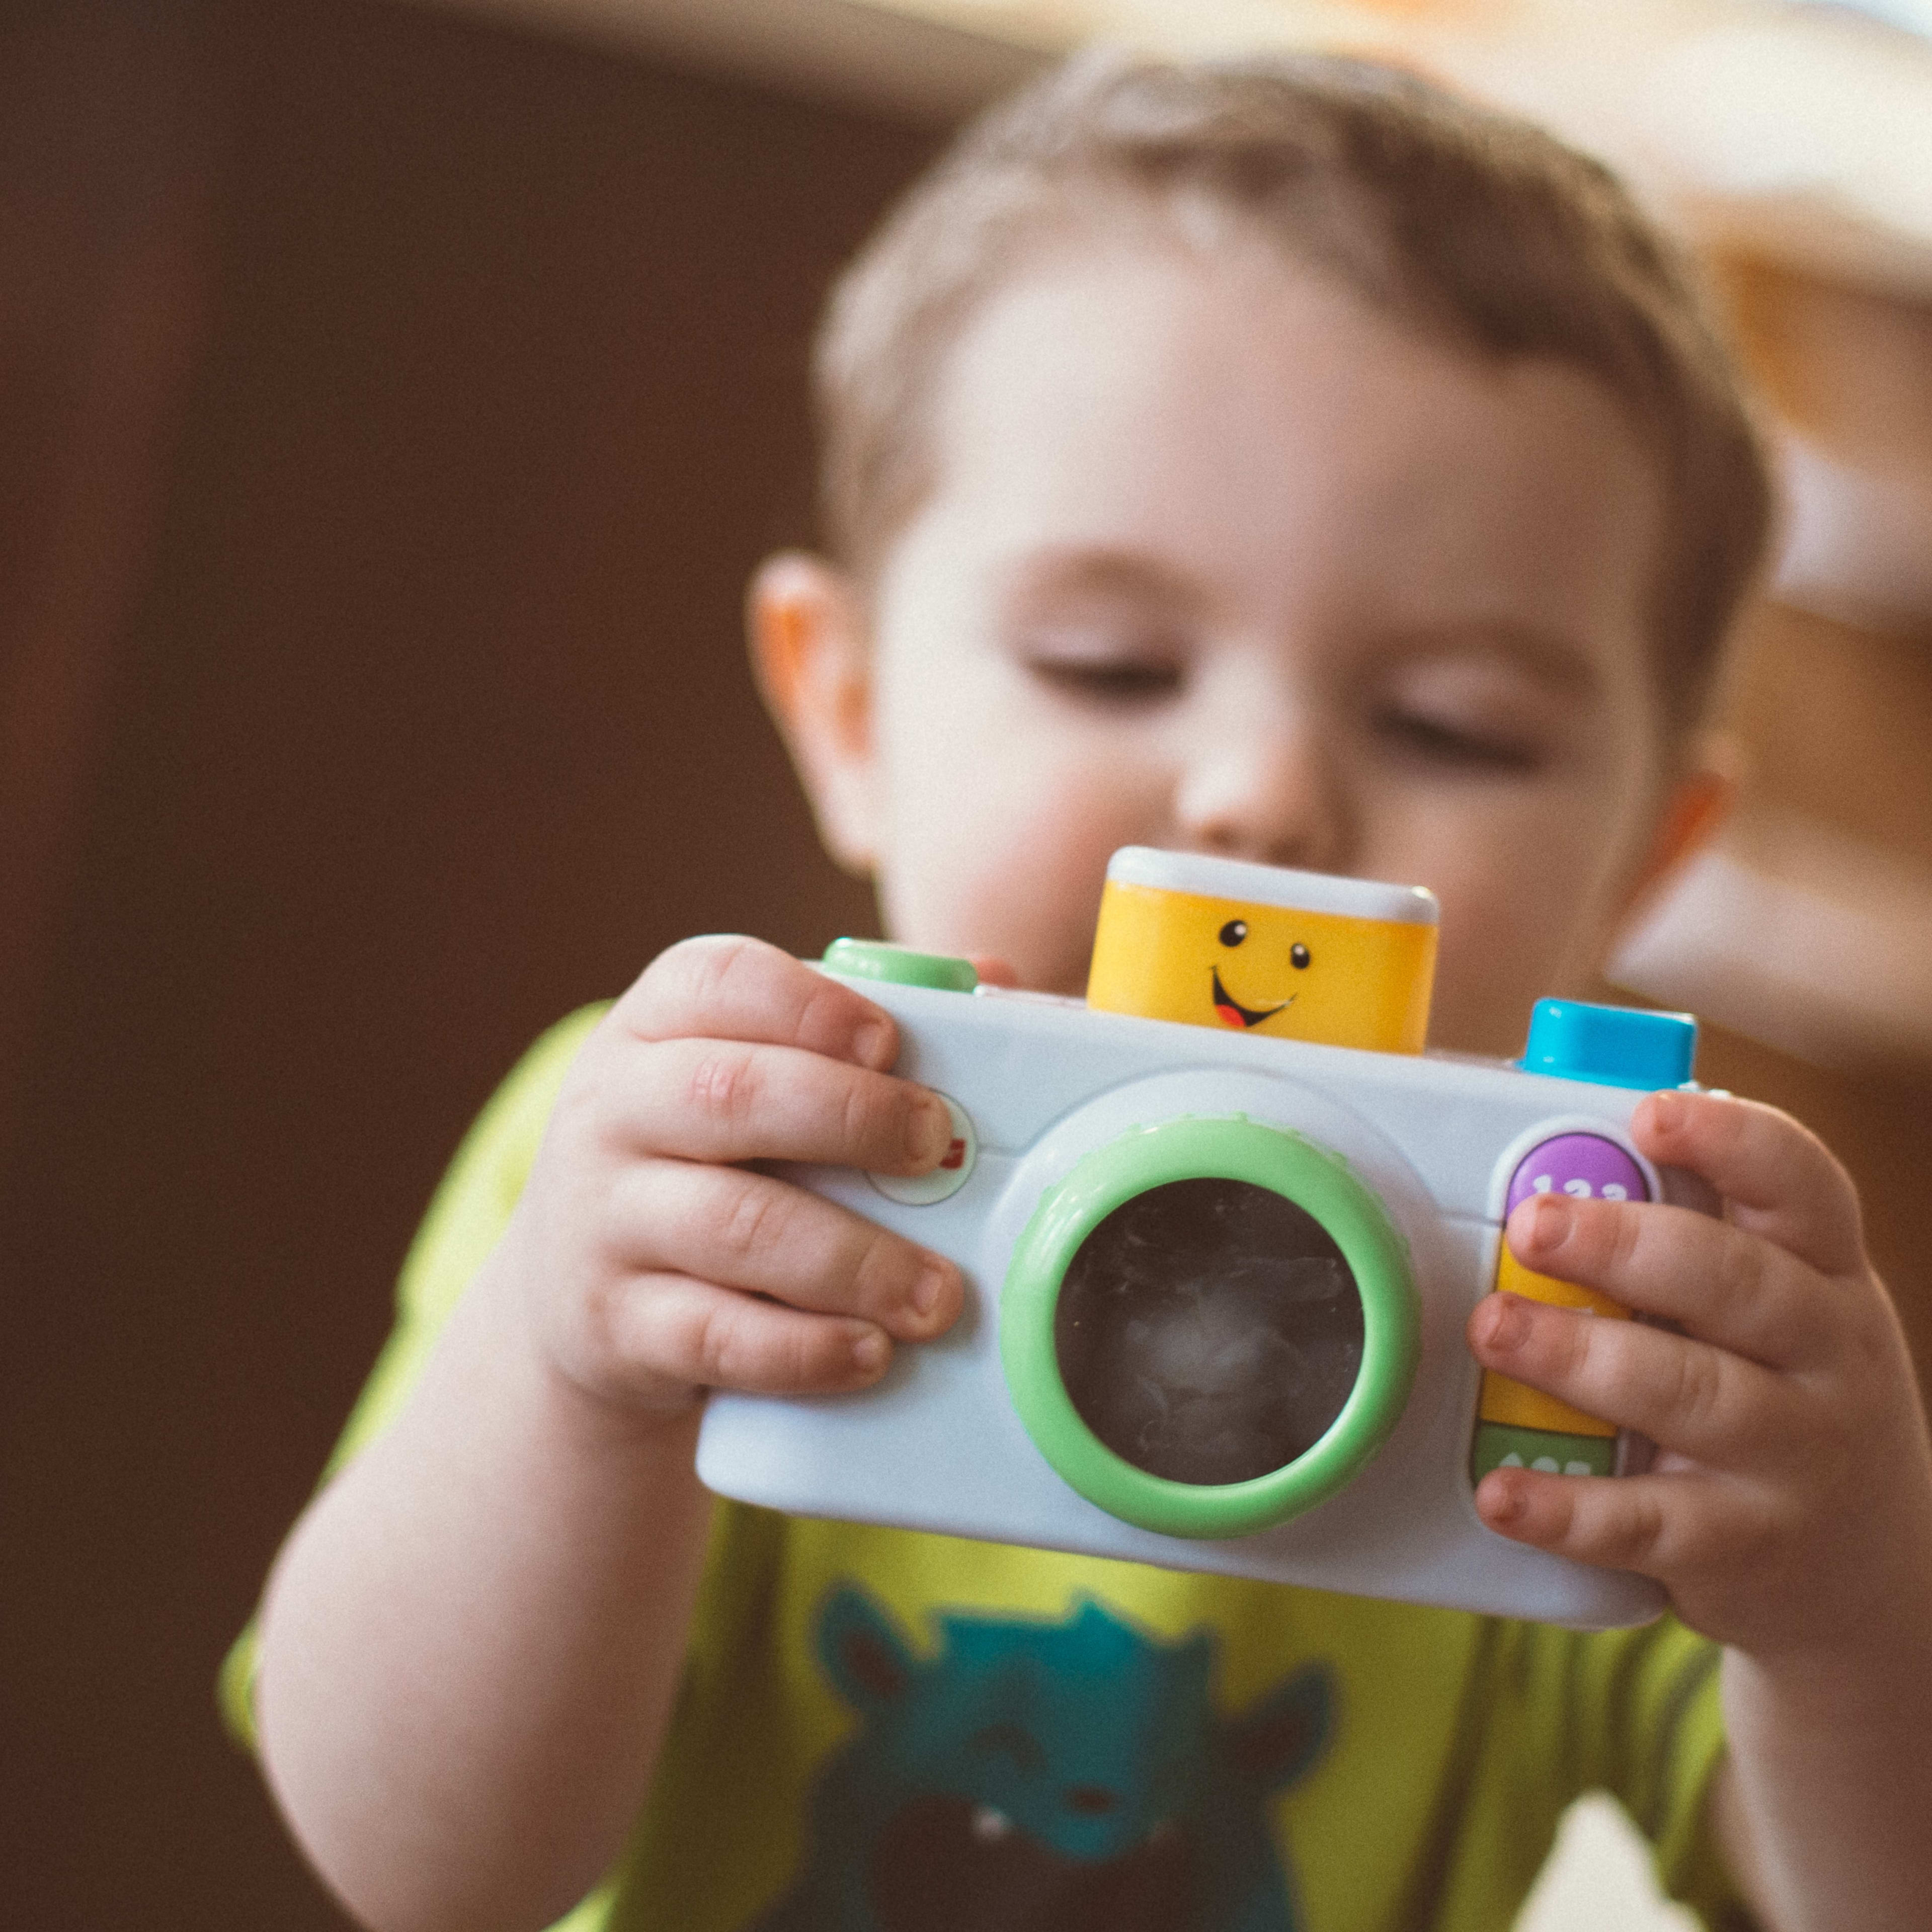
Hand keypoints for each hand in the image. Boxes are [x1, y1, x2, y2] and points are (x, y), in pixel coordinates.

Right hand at [498, 935, 967, 1423]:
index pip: (717, 981)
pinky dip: (802, 1348)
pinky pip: (713, 1334)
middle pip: (731, 1095)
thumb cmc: (713, 1156)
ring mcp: (604, 1219)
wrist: (580, 1292)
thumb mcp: (752, 1075)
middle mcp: (615, 1110)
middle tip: (936, 1149)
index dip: (808, 1004)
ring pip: (733, 1225)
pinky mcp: (611, 1323)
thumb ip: (858, 1031)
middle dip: (851, 1118)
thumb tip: (998, 980)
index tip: (889, 1041)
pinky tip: (870, 1352)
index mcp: (656, 1026)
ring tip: (937, 1292)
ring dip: (853, 1259)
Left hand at [1465, 1088, 1931, 1656]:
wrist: (1871, 1574)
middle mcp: (1827, 1357)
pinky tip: (1500, 1489)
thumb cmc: (1789, 1399)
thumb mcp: (1781, 1309)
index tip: (1650, 1115)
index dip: (1730, 1140)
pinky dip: (1567, 1508)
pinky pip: (1648, 1522)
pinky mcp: (1744, 1546)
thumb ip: (1693, 1236)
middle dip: (1622, 1245)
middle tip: (1530, 1225)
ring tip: (1492, 1328)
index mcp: (1827, 1275)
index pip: (1800, 1184)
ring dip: (1578, 1356)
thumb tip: (1559, 1156)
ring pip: (1686, 1393)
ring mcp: (1794, 1457)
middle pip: (1731, 1283)